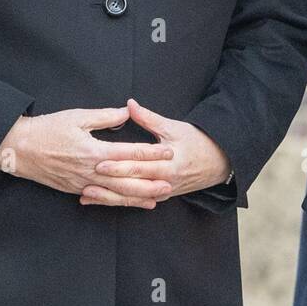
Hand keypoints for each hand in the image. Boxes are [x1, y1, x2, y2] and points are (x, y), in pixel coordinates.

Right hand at [0, 108, 173, 205]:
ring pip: (116, 193)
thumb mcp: (77, 116)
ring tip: (157, 198)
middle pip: (126, 179)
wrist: (19, 149)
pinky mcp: (76, 189)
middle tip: (171, 182)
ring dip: (138, 197)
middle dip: (150, 182)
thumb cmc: (47, 129)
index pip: (128, 152)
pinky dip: (119, 202)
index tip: (168, 151)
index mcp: (92, 150)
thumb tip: (127, 113)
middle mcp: (90, 170)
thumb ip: (105, 116)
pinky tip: (131, 202)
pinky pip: (102, 198)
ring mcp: (82, 183)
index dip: (150, 152)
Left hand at [80, 97, 230, 205]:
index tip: (99, 161)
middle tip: (87, 179)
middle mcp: (165, 181)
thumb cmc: (196, 141)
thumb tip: (129, 104)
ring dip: (109, 198)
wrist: (219, 161)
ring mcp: (163, 192)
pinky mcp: (161, 196)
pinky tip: (101, 200)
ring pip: (132, 198)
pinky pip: (137, 201)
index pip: (138, 166)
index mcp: (168, 164)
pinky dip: (119, 201)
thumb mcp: (174, 127)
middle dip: (109, 184)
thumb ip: (149, 118)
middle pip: (132, 185)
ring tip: (87, 195)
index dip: (118, 165)